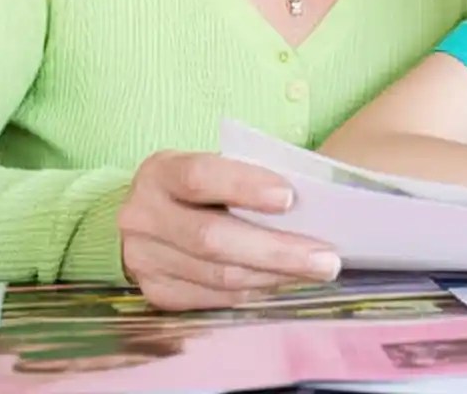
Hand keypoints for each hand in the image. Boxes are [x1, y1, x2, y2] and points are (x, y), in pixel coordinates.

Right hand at [117, 150, 340, 310]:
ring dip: (274, 276)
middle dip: (276, 250)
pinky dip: (254, 290)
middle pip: (211, 238)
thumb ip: (250, 178)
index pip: (199, 177)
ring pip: (217, 275)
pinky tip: (284, 282)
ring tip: (316, 272)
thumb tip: (308, 205)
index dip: (244, 187)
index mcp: (159, 172)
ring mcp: (143, 259)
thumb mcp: (218, 167)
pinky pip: (213, 298)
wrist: (156, 214)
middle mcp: (141, 216)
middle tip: (326, 258)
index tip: (290, 197)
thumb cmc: (206, 186)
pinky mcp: (156, 292)